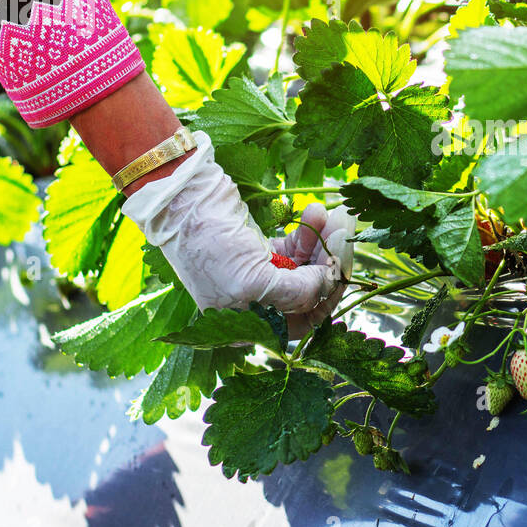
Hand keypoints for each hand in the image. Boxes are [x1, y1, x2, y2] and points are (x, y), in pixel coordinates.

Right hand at [121, 131, 354, 336]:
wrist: (182, 200)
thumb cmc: (207, 247)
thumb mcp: (252, 282)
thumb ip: (296, 293)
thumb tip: (330, 285)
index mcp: (247, 325)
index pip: (302, 322)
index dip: (326, 298)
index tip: (343, 271)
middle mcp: (255, 305)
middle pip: (308, 293)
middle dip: (329, 265)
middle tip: (344, 237)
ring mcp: (260, 275)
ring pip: (306, 267)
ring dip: (323, 243)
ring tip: (332, 216)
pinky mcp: (262, 249)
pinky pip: (296, 247)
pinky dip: (309, 231)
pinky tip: (315, 213)